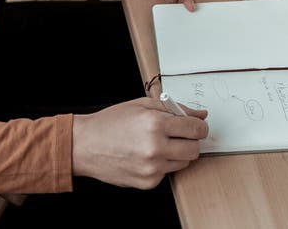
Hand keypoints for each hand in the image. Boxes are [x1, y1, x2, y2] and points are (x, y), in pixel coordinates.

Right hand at [72, 97, 207, 187]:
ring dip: (178, 153)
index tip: (198, 126)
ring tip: (160, 143)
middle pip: (194, 149)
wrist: (87, 145)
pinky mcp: (148, 182)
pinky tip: (148, 154)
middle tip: (180, 134)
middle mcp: (155, 148)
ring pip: (184, 163)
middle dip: (191, 140)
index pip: (195, 129)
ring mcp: (152, 168)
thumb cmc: (112, 122)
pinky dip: (163, 164)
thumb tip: (199, 115)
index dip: (200, 126)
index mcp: (155, 123)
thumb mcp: (142, 104)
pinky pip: (168, 173)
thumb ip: (175, 109)